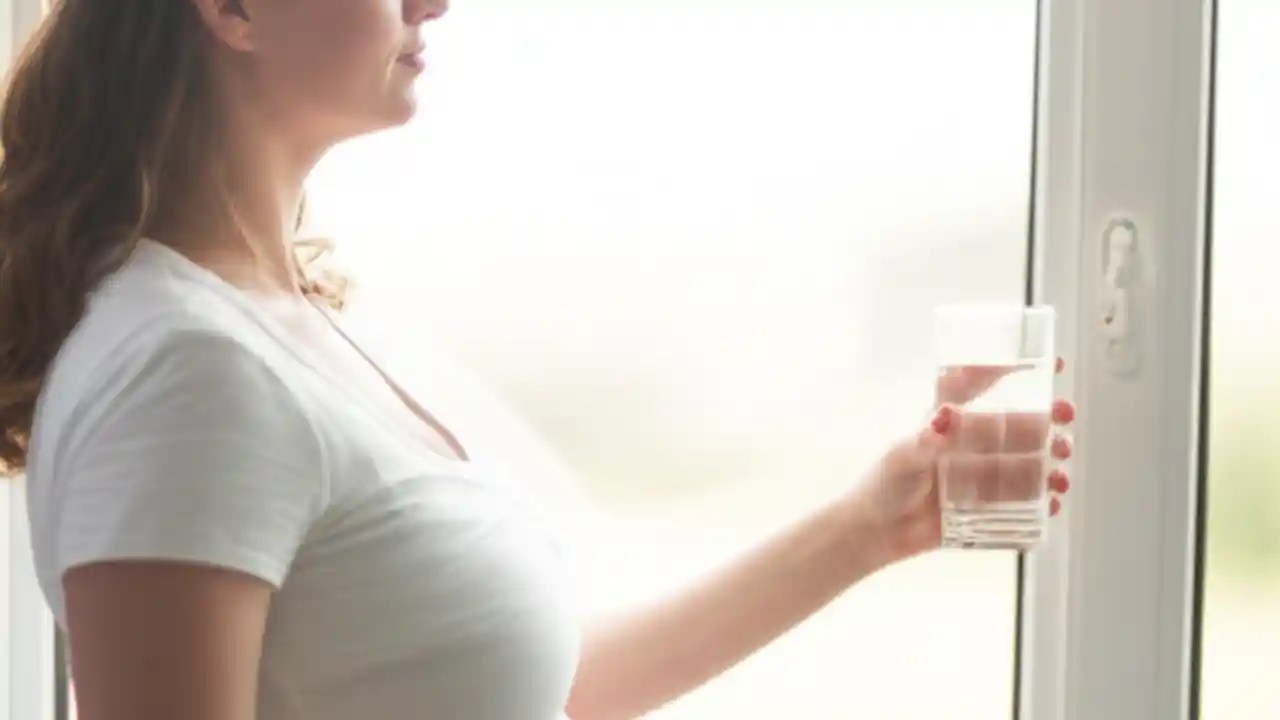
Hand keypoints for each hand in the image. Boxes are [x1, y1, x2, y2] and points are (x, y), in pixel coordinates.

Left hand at [849, 358, 1074, 561]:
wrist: (877, 532)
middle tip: (1065, 415)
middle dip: (1047, 419)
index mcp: (948, 421)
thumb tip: (943, 420)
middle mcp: (970, 444)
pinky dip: (1041, 501)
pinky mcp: (987, 506)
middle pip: (1018, 425)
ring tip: (1060, 470)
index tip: (1047, 360)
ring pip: (1028, 462)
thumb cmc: (883, 486)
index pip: (980, 384)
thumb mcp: (901, 457)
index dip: (1009, 367)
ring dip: (1050, 462)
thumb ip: (922, 441)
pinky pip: (1023, 502)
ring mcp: (981, 475)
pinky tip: (1052, 503)